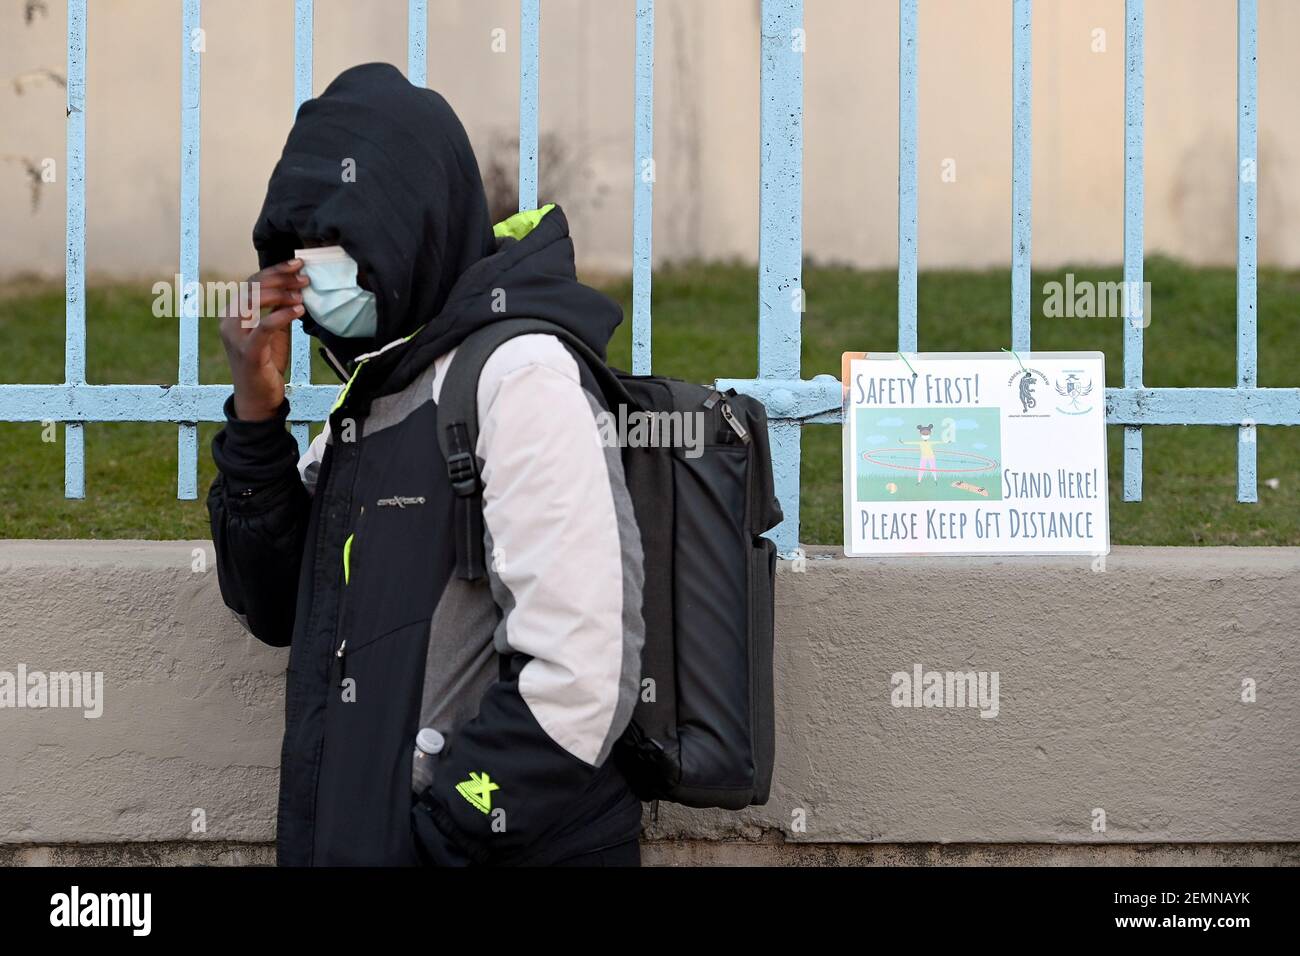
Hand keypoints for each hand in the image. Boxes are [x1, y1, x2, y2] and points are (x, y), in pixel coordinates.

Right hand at [219, 259, 307, 421]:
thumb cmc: (266, 362)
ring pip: (254, 302)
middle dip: (281, 278)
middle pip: (252, 287)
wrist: (258, 398)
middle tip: (304, 277)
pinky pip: (264, 326)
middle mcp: (229, 321)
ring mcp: (235, 336)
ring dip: (282, 294)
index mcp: (233, 312)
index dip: (275, 270)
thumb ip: (278, 310)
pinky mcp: (247, 351)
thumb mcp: (274, 330)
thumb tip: (295, 287)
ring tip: (302, 293)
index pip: (252, 282)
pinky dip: (282, 315)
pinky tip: (299, 310)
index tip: (297, 264)